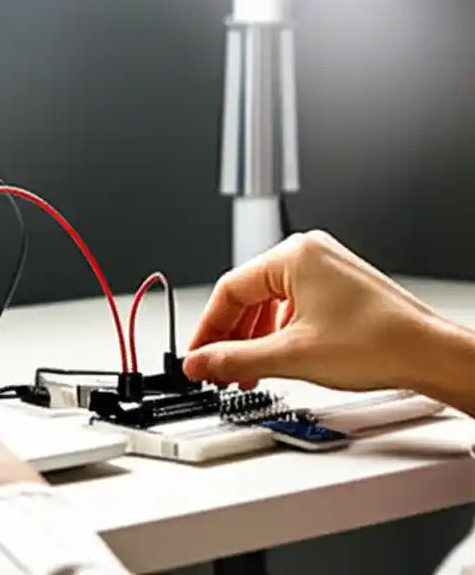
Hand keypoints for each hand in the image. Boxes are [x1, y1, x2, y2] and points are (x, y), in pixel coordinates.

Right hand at [183, 230, 446, 391]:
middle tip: (217, 369)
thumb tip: (200, 363)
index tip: (198, 356)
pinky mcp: (340, 289)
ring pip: (271, 305)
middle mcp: (309, 254)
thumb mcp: (290, 355)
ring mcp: (327, 270)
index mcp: (293, 255)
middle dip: (231, 338)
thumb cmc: (379, 342)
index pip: (230, 289)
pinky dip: (279, 335)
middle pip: (249, 296)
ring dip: (254, 340)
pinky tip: (276, 361)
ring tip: (246, 373)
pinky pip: (294, 308)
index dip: (208, 328)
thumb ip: (234, 359)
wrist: (431, 355)